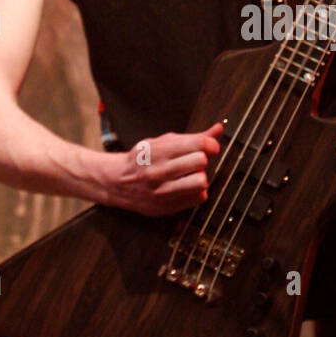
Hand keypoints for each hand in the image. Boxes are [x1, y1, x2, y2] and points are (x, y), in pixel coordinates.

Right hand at [103, 121, 223, 215]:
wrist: (117, 182)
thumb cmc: (141, 159)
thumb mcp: (162, 142)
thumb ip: (192, 137)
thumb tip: (218, 129)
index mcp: (158, 151)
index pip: (198, 145)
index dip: (210, 144)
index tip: (209, 147)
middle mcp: (159, 172)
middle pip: (201, 162)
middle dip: (202, 160)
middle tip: (194, 161)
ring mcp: (162, 192)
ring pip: (201, 182)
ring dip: (199, 177)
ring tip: (190, 175)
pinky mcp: (166, 208)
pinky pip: (198, 198)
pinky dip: (196, 192)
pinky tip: (185, 187)